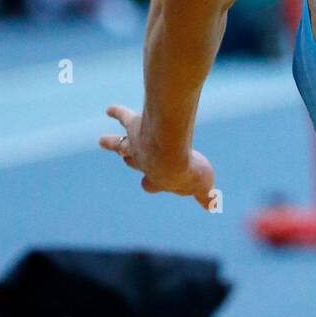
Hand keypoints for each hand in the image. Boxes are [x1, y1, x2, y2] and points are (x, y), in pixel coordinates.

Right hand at [99, 105, 216, 209]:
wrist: (170, 154)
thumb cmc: (187, 170)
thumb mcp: (202, 185)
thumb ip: (206, 196)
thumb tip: (213, 206)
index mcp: (158, 176)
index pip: (150, 183)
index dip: (151, 183)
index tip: (148, 183)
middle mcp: (144, 161)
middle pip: (133, 162)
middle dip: (130, 161)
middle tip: (124, 159)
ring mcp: (137, 144)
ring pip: (120, 145)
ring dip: (112, 142)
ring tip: (101, 140)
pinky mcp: (136, 126)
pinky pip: (123, 117)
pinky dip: (117, 112)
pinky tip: (110, 109)